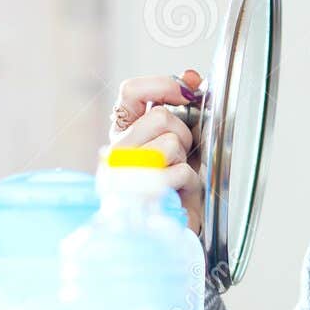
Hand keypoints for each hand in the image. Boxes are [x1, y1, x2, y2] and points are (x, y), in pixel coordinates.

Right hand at [109, 69, 204, 234]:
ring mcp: (124, 174)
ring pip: (171, 142)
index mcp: (123, 134)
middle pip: (161, 116)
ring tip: (179, 177)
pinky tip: (181, 194)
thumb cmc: (177, 188)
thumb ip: (184, 108)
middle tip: (183, 156)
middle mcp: (116, 152)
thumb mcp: (183, 141)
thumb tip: (193, 76)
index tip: (189, 94)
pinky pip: (180, 172)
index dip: (165, 85)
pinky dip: (191, 182)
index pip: (131, 91)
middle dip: (184, 134)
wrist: (172, 233)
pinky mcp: (138, 195)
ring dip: (186, 160)